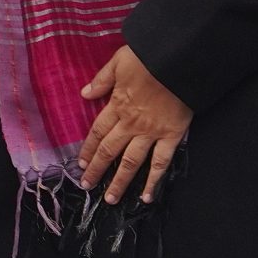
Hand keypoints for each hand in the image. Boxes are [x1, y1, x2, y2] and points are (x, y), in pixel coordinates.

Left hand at [77, 45, 191, 204]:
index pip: (98, 131)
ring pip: (131, 162)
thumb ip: (102, 79)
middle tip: (87, 185)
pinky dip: (153, 181)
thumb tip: (84, 94)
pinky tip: (147, 196)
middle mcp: (131, 123)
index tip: (80, 163)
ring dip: (120, 182)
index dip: (88, 148)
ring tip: (110, 199)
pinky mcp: (171, 137)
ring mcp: (151, 133)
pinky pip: (160, 163)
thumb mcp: (118, 62)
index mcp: (117, 105)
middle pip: (110, 150)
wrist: (178, 61)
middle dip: (97, 169)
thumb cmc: (147, 59)